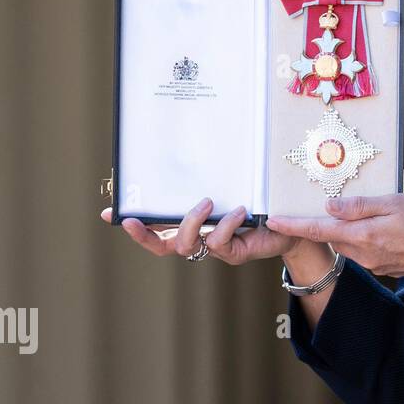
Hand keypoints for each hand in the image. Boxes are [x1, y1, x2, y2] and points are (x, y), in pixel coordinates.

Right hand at [100, 196, 309, 264]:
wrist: (293, 221)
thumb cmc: (258, 200)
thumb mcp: (231, 185)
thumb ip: (211, 177)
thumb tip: (189, 149)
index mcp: (193, 222)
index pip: (156, 227)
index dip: (134, 223)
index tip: (110, 213)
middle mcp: (200, 238)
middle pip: (162, 245)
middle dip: (145, 234)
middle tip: (135, 220)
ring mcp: (215, 248)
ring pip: (188, 246)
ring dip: (191, 223)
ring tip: (206, 202)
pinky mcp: (235, 254)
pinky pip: (220, 243)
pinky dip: (226, 225)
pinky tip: (239, 210)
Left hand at [265, 193, 403, 278]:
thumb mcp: (394, 202)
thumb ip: (360, 206)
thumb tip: (329, 206)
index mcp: (363, 236)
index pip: (319, 230)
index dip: (294, 225)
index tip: (273, 220)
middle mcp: (364, 254)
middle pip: (331, 237)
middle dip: (319, 224)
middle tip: (313, 205)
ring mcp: (375, 263)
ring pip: (347, 244)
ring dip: (342, 231)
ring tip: (348, 213)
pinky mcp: (385, 266)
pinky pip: (363, 251)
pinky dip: (360, 238)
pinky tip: (374, 227)